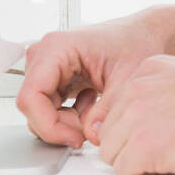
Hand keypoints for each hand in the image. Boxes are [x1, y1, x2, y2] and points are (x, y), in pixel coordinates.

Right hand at [17, 15, 165, 147]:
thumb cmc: (135, 43)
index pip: (31, 97)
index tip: (74, 138)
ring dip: (67, 122)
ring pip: (40, 111)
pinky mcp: (53, 78)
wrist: (143, 35)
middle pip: (34, 107)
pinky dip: (70, 116)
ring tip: (95, 108)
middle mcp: (44, 56)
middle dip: (62, 126)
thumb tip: (91, 134)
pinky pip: (50, 109)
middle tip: (91, 128)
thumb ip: (108, 109)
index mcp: (56, 48)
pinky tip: (91, 102)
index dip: (49, 125)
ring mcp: (46, 68)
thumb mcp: (128, 79)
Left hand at [99, 55, 174, 174]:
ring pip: (112, 154)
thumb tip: (163, 112)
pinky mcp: (145, 147)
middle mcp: (137, 91)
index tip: (148, 138)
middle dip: (131, 147)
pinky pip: (125, 172)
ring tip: (169, 161)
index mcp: (147, 71)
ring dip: (137, 163)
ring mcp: (137, 119)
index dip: (132, 129)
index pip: (115, 108)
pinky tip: (172, 168)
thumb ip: (167, 90)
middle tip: (161, 154)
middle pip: (110, 133)